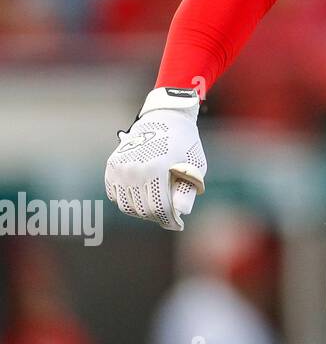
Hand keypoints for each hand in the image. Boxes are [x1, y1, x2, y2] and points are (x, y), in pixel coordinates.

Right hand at [105, 87, 206, 230]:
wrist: (164, 118)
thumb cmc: (185, 144)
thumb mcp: (194, 166)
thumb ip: (187, 191)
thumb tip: (179, 212)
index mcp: (157, 169)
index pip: (159, 208)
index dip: (169, 221)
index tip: (177, 225)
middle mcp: (135, 169)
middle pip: (143, 209)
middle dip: (157, 217)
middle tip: (169, 217)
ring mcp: (120, 168)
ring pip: (127, 206)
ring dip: (142, 212)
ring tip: (156, 208)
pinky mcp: (111, 166)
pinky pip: (115, 195)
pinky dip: (127, 201)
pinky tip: (142, 198)